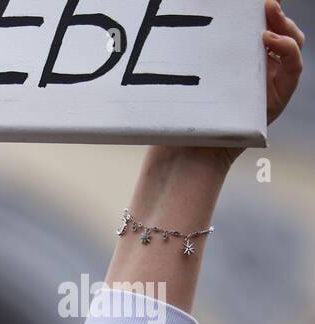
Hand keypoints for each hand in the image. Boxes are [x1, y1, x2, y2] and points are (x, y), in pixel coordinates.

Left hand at [151, 0, 304, 173]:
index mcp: (242, 59)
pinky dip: (287, 49)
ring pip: (291, 43)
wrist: (191, 151)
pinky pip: (294, 66)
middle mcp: (261, 67)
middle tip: (265, 1)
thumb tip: (191, 17)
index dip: (262, 10)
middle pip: (279, 30)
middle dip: (275, 12)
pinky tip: (269, 39)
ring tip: (269, 13)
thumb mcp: (191, 77)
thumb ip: (200, 53)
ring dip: (284, 24)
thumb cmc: (187, 114)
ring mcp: (273, 80)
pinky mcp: (280, 95)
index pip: (259, 26)